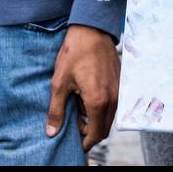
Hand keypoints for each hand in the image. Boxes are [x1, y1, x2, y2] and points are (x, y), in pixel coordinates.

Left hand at [46, 25, 118, 151]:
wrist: (92, 30)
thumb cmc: (74, 53)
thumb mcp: (60, 82)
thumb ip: (56, 110)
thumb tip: (51, 132)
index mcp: (97, 101)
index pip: (96, 134)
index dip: (86, 141)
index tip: (76, 140)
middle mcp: (112, 98)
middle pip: (105, 128)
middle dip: (90, 131)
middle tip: (75, 122)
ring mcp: (119, 90)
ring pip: (110, 116)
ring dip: (97, 118)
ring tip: (79, 105)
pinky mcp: (121, 82)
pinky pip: (114, 103)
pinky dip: (103, 106)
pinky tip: (89, 94)